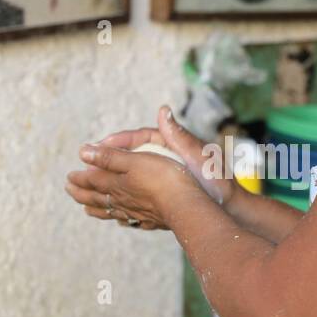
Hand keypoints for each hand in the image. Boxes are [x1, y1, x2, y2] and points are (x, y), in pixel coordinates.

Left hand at [65, 109, 201, 229]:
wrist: (185, 205)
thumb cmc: (163, 178)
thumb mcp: (135, 160)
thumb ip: (109, 157)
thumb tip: (83, 152)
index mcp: (117, 183)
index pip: (92, 180)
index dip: (80, 177)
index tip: (69, 176)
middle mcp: (123, 200)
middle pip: (97, 197)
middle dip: (82, 193)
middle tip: (70, 191)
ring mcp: (136, 212)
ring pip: (111, 210)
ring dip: (97, 208)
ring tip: (86, 209)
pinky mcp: (151, 220)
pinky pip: (131, 220)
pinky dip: (122, 219)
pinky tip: (122, 221)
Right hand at [93, 106, 239, 209]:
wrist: (230, 207)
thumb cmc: (217, 181)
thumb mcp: (198, 156)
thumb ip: (179, 136)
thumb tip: (163, 109)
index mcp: (173, 144)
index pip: (140, 138)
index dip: (118, 141)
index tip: (99, 146)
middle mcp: (166, 157)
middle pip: (132, 155)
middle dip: (109, 158)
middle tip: (87, 162)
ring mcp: (164, 175)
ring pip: (132, 174)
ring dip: (112, 178)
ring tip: (91, 183)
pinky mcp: (164, 191)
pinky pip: (138, 189)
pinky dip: (124, 194)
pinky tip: (111, 203)